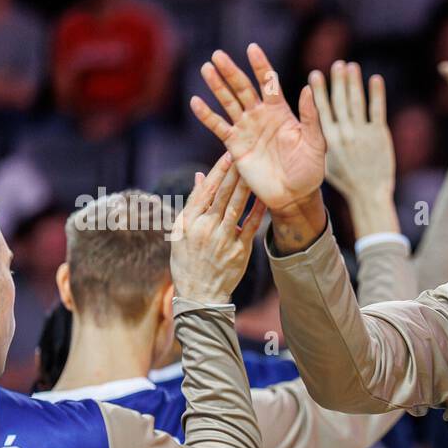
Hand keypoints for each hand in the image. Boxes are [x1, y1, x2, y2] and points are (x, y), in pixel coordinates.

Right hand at [169, 154, 267, 304]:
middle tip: (245, 154)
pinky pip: (251, 225)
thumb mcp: (182, 231)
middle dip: (234, 173)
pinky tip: (266, 196)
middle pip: (222, 195)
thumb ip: (194, 203)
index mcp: (188, 221)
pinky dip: (258, 210)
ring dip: (246, 186)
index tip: (227, 155)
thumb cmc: (188, 259)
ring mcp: (223, 239)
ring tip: (255, 170)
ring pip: (237, 206)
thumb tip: (199, 176)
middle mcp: (205, 228)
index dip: (217, 171)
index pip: (204, 190)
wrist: (199, 293)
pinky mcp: (239, 250)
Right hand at [190, 44, 325, 252]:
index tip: (252, 48)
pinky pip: (219, 127)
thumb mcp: (317, 143)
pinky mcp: (235, 146)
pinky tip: (196, 102)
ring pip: (228, 103)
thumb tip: (307, 88)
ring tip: (207, 69)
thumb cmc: (310, 170)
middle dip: (231, 71)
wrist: (294, 196)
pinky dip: (207, 116)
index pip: (268, 83)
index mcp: (281, 112)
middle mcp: (261, 116)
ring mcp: (246, 129)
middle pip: (243, 88)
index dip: (260, 66)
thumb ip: (311, 117)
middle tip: (218, 54)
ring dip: (217, 86)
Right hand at [308, 61, 394, 206]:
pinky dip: (376, 94)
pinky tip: (375, 80)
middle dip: (337, 81)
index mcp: (329, 139)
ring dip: (354, 82)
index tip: (315, 74)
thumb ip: (323, 140)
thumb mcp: (328, 161)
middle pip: (339, 101)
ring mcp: (362, 133)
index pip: (322, 110)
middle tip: (337, 64)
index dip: (319, 91)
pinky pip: (377, 110)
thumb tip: (317, 121)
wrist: (369, 194)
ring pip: (356, 102)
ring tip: (351, 66)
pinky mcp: (379, 135)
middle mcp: (344, 133)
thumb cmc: (347, 179)